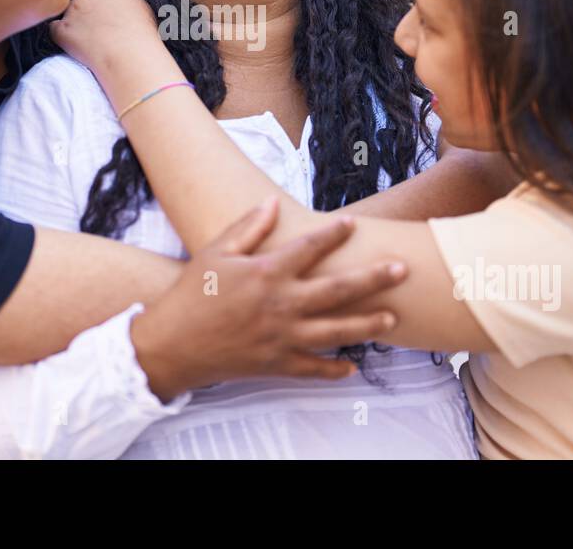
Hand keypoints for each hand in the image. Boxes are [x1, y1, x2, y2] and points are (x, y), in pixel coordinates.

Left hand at [50, 0, 166, 92]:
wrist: (130, 58)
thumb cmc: (141, 35)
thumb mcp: (141, 6)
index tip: (107, 7)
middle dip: (87, 5)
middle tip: (99, 24)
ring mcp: (71, 9)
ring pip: (69, 12)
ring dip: (77, 22)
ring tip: (94, 40)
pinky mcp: (61, 29)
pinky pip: (56, 30)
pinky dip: (64, 37)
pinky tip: (79, 46)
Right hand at [130, 198, 405, 400]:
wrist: (172, 344)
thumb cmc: (191, 294)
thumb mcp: (216, 252)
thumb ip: (248, 227)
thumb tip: (273, 204)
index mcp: (267, 272)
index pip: (310, 248)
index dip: (334, 234)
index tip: (353, 224)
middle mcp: (281, 304)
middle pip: (338, 289)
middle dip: (373, 278)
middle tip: (401, 270)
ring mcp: (282, 336)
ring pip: (336, 331)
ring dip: (367, 324)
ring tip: (392, 317)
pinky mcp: (276, 363)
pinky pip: (312, 368)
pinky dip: (334, 369)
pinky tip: (352, 367)